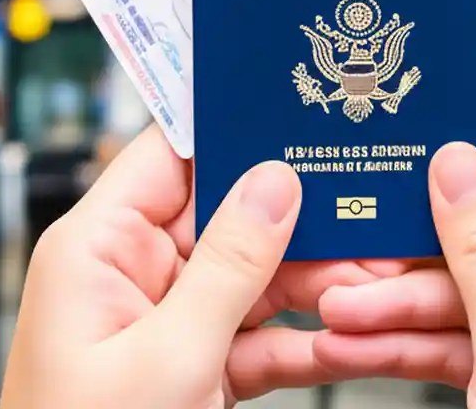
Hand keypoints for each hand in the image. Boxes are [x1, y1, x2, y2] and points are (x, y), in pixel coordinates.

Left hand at [1, 126, 408, 407]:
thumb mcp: (167, 356)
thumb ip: (229, 266)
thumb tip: (275, 185)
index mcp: (98, 248)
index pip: (170, 156)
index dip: (233, 127)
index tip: (297, 109)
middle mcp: (132, 274)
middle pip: (229, 215)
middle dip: (301, 218)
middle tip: (368, 210)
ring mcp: (168, 321)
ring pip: (257, 275)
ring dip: (318, 281)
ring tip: (378, 275)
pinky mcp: (198, 365)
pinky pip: (262, 334)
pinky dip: (307, 340)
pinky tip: (351, 334)